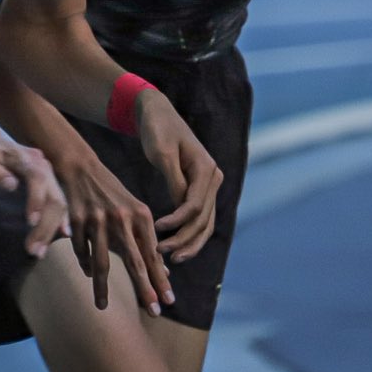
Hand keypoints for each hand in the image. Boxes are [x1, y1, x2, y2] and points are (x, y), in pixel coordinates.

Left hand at [0, 107, 66, 258]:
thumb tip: (11, 184)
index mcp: (20, 157)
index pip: (37, 179)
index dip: (37, 201)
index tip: (30, 223)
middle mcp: (38, 162)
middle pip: (53, 195)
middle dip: (47, 225)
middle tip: (34, 251)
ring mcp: (43, 170)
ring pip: (58, 199)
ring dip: (53, 226)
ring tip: (40, 250)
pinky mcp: (42, 179)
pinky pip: (57, 198)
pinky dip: (59, 217)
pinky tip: (60, 235)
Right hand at [51, 150, 172, 313]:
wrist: (80, 166)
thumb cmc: (111, 191)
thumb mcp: (134, 210)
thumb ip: (147, 239)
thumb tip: (163, 270)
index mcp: (140, 216)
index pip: (152, 255)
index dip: (160, 280)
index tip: (168, 302)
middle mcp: (122, 219)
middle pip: (134, 262)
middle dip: (145, 289)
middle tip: (153, 311)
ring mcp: (98, 219)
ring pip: (101, 261)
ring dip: (102, 286)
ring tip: (102, 305)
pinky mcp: (77, 219)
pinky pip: (81, 249)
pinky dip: (84, 263)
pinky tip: (88, 274)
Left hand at [134, 88, 221, 263]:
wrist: (157, 113)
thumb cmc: (157, 129)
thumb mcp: (161, 152)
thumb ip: (174, 180)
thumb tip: (181, 208)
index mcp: (207, 169)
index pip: (195, 205)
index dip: (177, 222)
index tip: (157, 231)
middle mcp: (214, 179)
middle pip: (204, 219)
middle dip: (184, 239)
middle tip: (162, 254)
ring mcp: (210, 185)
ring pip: (205, 223)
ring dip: (189, 242)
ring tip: (171, 258)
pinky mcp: (200, 189)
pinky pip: (199, 217)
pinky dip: (189, 233)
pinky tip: (176, 247)